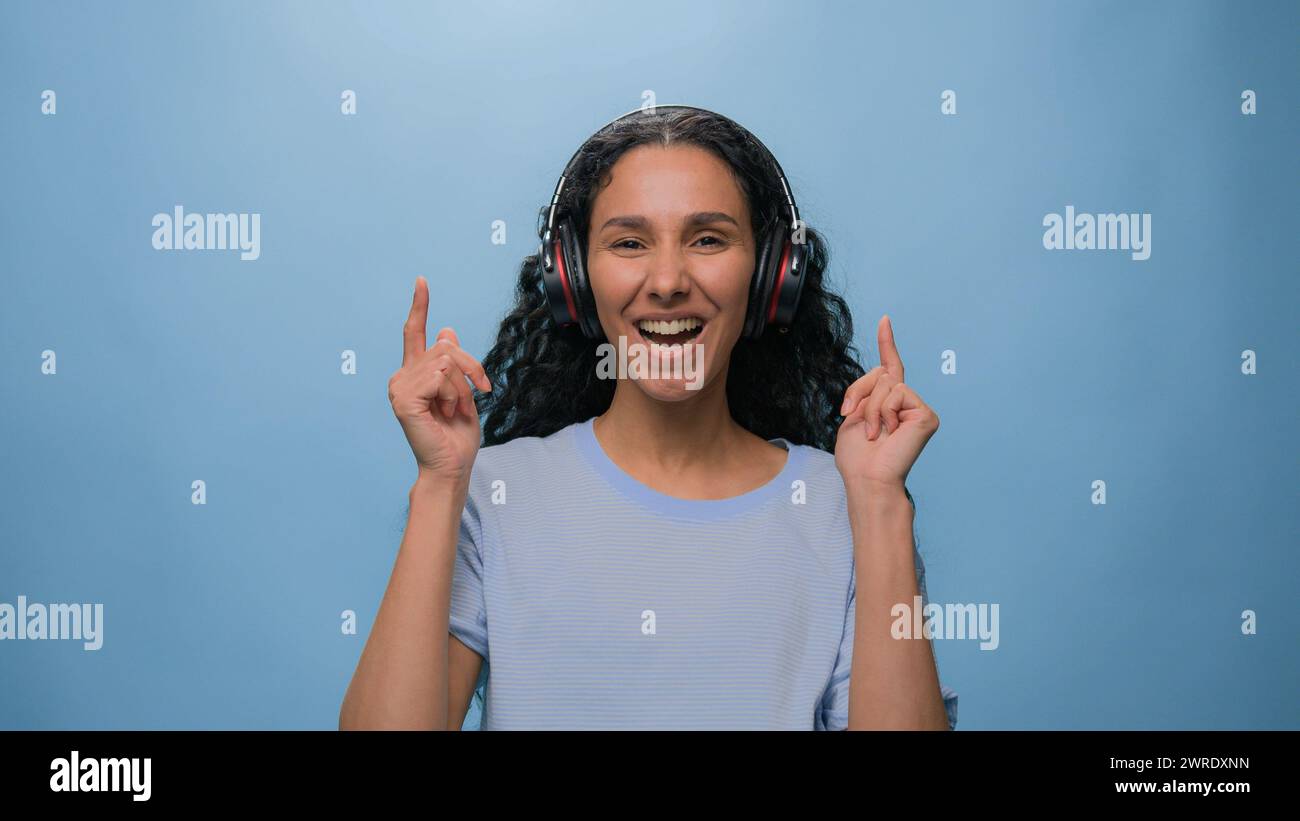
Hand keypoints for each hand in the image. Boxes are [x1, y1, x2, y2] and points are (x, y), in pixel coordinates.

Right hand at [388, 276, 491, 482]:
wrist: (452, 466)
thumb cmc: (457, 436)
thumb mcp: (464, 392)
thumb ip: (453, 364)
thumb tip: (446, 331)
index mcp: (415, 374)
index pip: (415, 333)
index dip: (420, 306)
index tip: (422, 282)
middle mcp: (402, 376)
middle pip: (445, 346)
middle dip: (472, 368)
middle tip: (477, 394)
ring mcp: (399, 387)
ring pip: (447, 360)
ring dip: (463, 387)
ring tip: (456, 409)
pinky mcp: (404, 398)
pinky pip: (441, 375)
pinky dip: (454, 393)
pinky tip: (446, 412)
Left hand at [834, 315, 938, 489]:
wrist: (868, 478)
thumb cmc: (857, 457)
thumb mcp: (853, 416)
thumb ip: (867, 390)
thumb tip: (884, 373)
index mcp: (888, 403)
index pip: (889, 367)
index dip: (887, 343)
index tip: (884, 320)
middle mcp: (907, 403)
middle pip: (880, 372)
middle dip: (859, 393)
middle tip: (853, 419)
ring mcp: (918, 408)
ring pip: (886, 383)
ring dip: (870, 407)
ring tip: (873, 433)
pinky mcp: (926, 415)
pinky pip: (897, 393)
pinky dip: (884, 411)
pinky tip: (889, 432)